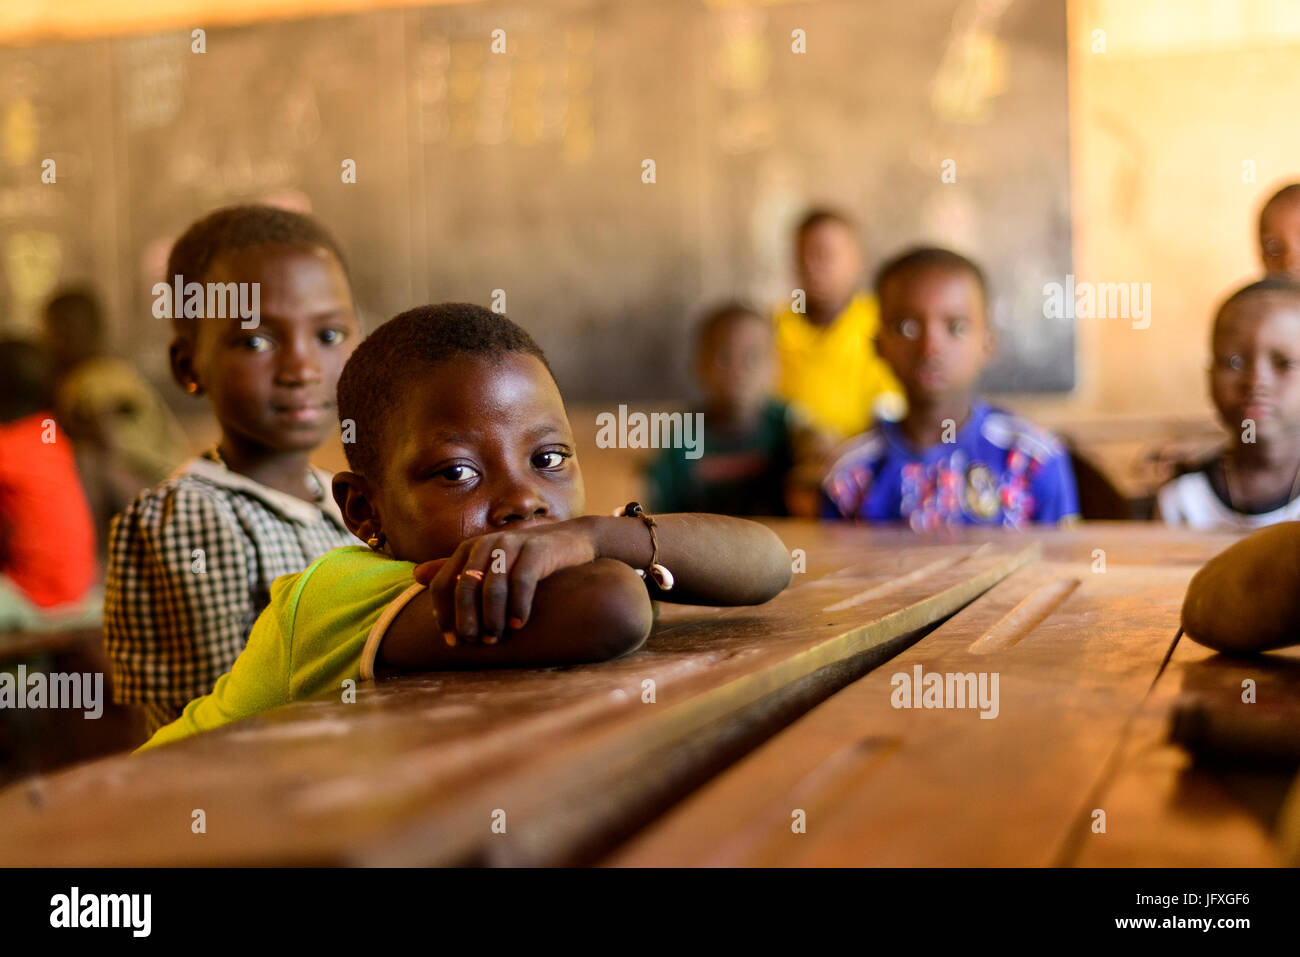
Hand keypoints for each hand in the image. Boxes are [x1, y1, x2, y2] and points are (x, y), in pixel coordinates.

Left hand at [412, 519, 598, 644]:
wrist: (571, 541)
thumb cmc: (524, 557)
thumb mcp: (487, 561)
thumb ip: (454, 569)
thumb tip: (415, 575)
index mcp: (468, 548)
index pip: (443, 583)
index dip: (443, 615)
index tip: (452, 641)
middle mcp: (486, 543)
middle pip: (465, 587)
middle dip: (467, 619)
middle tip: (475, 643)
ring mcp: (511, 545)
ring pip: (492, 587)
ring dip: (492, 618)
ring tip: (496, 638)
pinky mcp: (537, 550)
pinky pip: (522, 582)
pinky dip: (518, 606)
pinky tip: (518, 624)